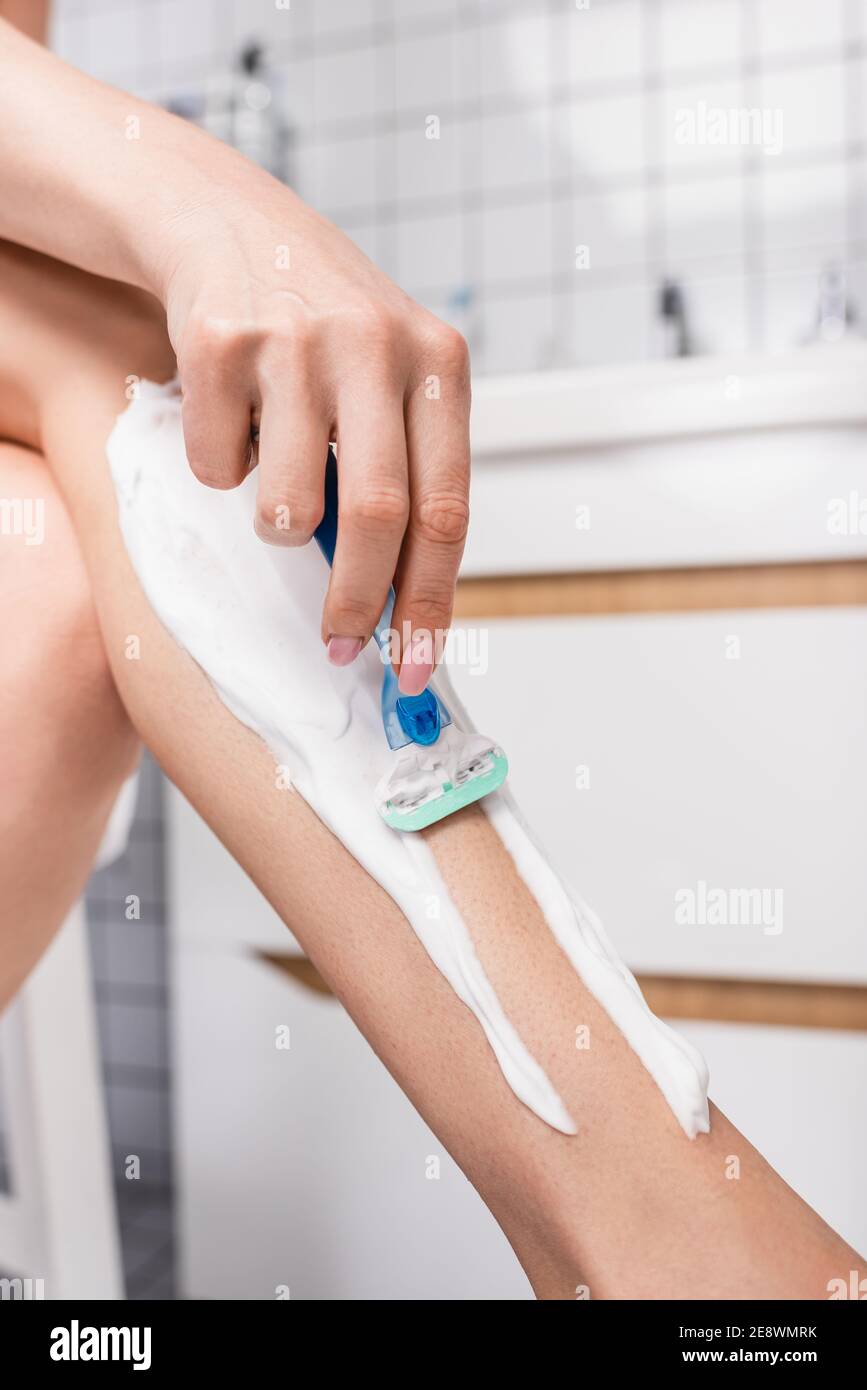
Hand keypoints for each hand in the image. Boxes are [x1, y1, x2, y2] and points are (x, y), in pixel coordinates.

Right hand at [159, 180, 470, 693]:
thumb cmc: (326, 326)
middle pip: (378, 518)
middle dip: (356, 600)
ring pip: (286, 506)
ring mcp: (297, 340)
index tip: (417, 667)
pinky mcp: (220, 342)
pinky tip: (232, 415)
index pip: (448, 510)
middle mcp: (376, 345)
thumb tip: (405, 607)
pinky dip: (220, 468)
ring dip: (277, 526)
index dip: (434, 602)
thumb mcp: (394, 376)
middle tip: (339, 641)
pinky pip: (216, 468)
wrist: (226, 221)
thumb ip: (410, 471)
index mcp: (439, 364)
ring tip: (276, 478)